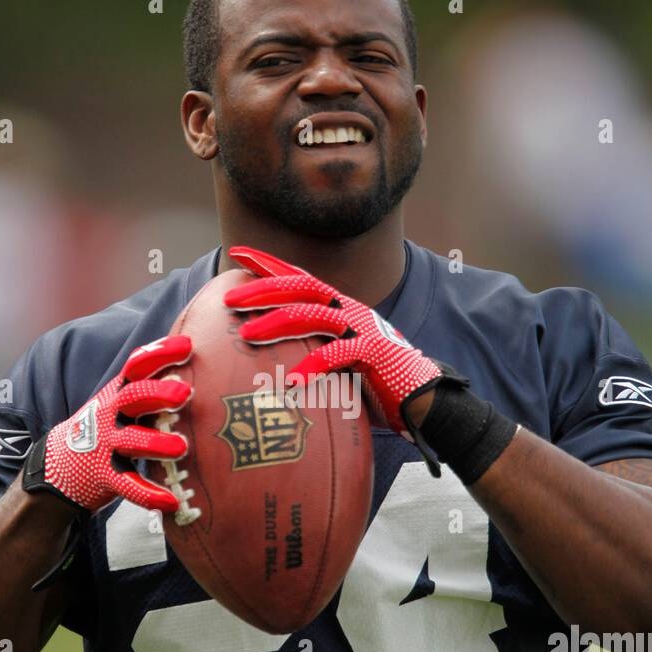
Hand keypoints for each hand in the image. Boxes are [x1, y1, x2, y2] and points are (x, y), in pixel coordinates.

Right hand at [22, 334, 192, 512]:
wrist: (60, 465)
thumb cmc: (108, 428)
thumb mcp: (122, 401)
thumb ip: (151, 384)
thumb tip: (196, 354)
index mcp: (119, 392)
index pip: (137, 366)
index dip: (159, 354)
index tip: (187, 346)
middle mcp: (111, 414)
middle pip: (133, 398)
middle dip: (158, 393)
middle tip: (185, 392)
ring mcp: (106, 446)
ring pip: (132, 442)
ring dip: (156, 444)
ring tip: (181, 447)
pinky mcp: (106, 477)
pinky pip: (128, 486)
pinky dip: (149, 494)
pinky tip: (171, 500)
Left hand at [223, 245, 442, 435]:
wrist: (422, 398)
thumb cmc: (374, 382)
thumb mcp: (338, 358)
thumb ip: (312, 348)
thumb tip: (268, 358)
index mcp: (339, 307)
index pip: (300, 277)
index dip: (269, 263)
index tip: (238, 253)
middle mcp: (349, 309)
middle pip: (300, 288)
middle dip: (262, 289)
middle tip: (229, 299)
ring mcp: (362, 327)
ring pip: (312, 315)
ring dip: (275, 322)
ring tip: (247, 334)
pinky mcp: (374, 352)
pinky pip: (338, 355)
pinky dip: (312, 367)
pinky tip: (292, 381)